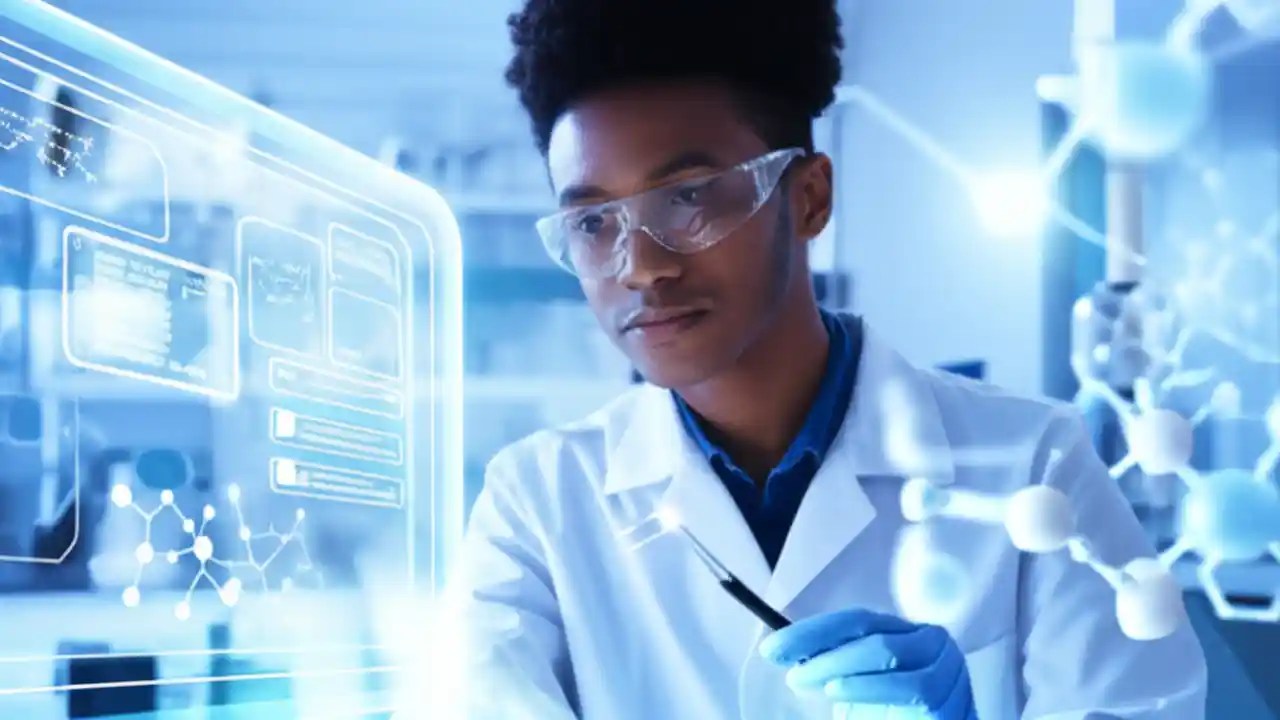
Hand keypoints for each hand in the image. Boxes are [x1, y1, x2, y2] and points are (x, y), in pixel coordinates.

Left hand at [759, 609, 977, 718]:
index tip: (773, 648)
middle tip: (788, 669)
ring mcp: (947, 667)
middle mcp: (930, 641)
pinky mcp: (954, 700)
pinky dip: (870, 687)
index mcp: (905, 632)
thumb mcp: (856, 688)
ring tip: (806, 681)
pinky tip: (839, 693)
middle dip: (820, 648)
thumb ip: (831, 664)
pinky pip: (913, 686)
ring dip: (839, 665)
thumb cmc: (892, 718)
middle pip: (869, 631)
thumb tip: (782, 649)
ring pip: (886, 651)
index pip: (856, 620)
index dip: (812, 631)